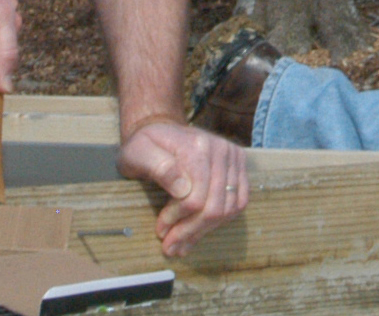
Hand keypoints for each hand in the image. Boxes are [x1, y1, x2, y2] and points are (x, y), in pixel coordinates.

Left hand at [117, 119, 247, 256]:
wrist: (161, 131)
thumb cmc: (145, 145)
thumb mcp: (139, 152)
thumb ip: (158, 168)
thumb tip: (183, 189)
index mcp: (197, 146)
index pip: (195, 197)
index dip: (177, 220)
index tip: (160, 231)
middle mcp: (221, 150)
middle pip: (213, 207)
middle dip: (190, 231)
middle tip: (170, 247)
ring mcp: (234, 158)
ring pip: (227, 209)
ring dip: (204, 231)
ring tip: (183, 243)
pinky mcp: (239, 166)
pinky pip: (238, 203)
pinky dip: (221, 221)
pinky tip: (200, 229)